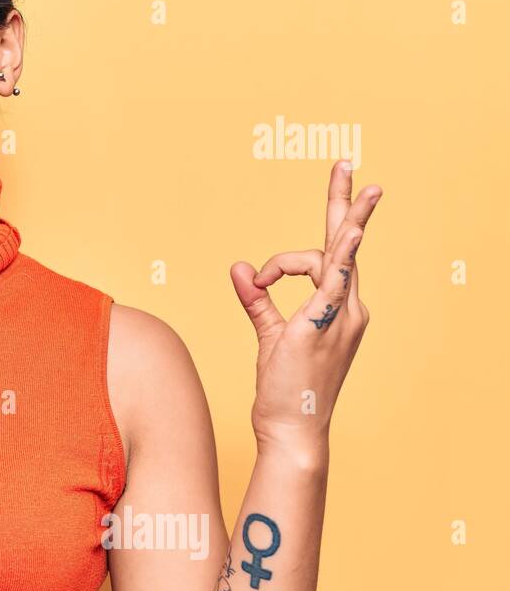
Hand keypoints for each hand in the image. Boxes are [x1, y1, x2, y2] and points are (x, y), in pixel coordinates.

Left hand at [229, 160, 381, 455]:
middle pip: (346, 243)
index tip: (273, 265)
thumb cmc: (285, 388)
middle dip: (347, 202)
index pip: (335, 256)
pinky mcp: (322, 325)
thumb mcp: (270, 336)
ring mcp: (341, 316)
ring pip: (329, 257)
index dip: (316, 239)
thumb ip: (257, 299)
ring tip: (275, 264)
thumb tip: (239, 267)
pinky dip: (341, 255)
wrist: (293, 428)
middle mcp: (349, 307)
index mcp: (340, 308)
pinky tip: (351, 231)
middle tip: (345, 162)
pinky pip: (335, 281)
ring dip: (304, 249)